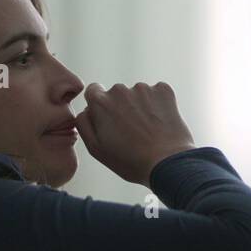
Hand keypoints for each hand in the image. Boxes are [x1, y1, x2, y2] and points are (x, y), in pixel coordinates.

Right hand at [76, 81, 197, 187]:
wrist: (166, 162)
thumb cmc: (129, 160)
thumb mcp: (95, 148)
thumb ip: (83, 124)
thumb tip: (86, 110)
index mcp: (100, 102)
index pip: (93, 91)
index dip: (99, 106)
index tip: (108, 120)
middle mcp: (120, 90)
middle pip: (116, 94)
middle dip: (120, 107)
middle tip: (130, 131)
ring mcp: (143, 88)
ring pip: (136, 94)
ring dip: (139, 107)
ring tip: (146, 130)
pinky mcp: (163, 90)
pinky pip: (156, 94)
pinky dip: (157, 105)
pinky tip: (159, 123)